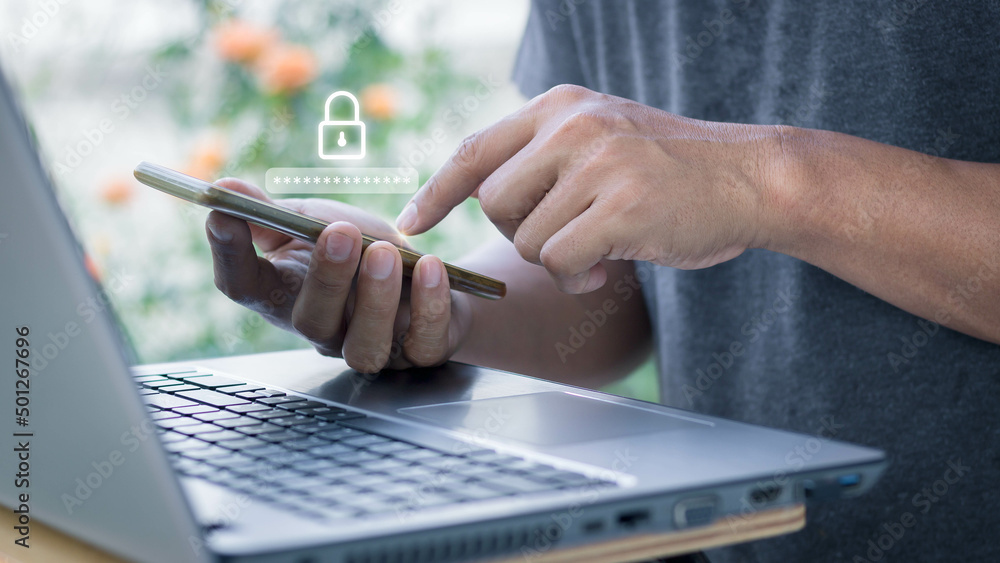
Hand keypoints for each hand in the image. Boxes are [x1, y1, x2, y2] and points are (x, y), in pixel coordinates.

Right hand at [205, 179, 471, 372]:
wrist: (429, 273)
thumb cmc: (360, 247)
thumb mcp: (315, 220)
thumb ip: (271, 210)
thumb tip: (222, 188)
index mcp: (286, 294)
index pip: (242, 286)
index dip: (228, 254)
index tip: (223, 214)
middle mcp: (324, 330)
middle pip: (310, 320)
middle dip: (325, 277)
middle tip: (339, 232)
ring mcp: (371, 347)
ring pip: (364, 345)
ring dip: (375, 298)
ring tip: (384, 251)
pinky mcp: (420, 351)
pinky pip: (422, 342)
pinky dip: (429, 304)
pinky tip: (431, 267)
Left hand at [395, 84, 783, 292]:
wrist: (752, 178)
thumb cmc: (673, 171)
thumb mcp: (603, 138)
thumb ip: (547, 156)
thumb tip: (482, 195)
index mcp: (561, 106)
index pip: (475, 150)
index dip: (435, 192)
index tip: (409, 225)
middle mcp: (573, 125)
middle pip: (494, 202)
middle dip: (519, 234)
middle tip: (567, 237)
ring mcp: (598, 162)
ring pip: (526, 239)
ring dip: (555, 260)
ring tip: (598, 250)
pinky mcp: (621, 205)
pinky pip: (560, 262)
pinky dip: (577, 278)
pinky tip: (610, 267)